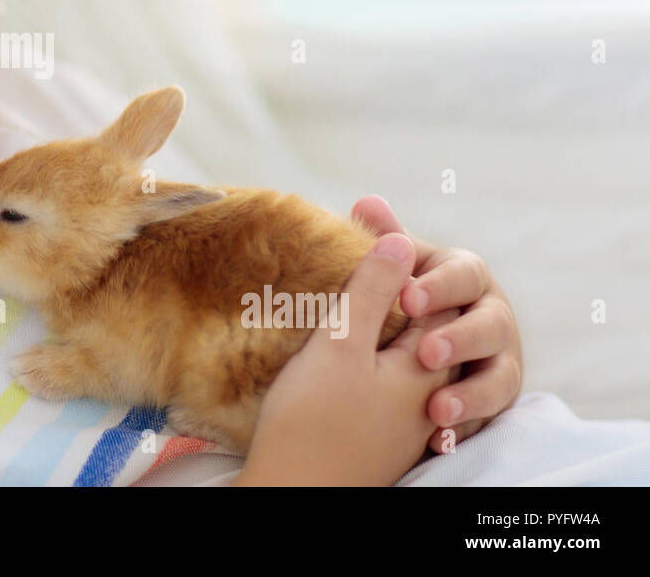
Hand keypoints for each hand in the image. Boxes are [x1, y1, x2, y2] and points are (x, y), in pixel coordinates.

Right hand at [234, 233, 458, 485]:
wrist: (294, 493)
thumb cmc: (314, 419)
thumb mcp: (340, 344)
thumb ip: (372, 291)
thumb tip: (400, 240)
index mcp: (425, 367)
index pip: (438, 302)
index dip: (410, 270)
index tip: (377, 251)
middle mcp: (427, 396)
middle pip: (430, 332)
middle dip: (404, 300)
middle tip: (361, 278)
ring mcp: (408, 423)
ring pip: (411, 363)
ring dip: (388, 336)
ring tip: (350, 318)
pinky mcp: (384, 440)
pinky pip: (394, 390)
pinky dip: (379, 367)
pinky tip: (351, 365)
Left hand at [351, 195, 523, 452]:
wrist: (415, 341)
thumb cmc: (403, 293)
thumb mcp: (395, 268)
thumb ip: (385, 240)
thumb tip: (366, 203)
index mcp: (466, 276)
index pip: (462, 274)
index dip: (439, 286)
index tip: (407, 298)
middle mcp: (493, 316)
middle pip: (489, 325)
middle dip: (459, 339)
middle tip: (426, 354)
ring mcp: (500, 360)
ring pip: (499, 377)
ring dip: (471, 394)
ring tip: (437, 410)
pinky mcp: (493, 400)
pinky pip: (488, 419)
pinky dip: (465, 430)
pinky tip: (439, 441)